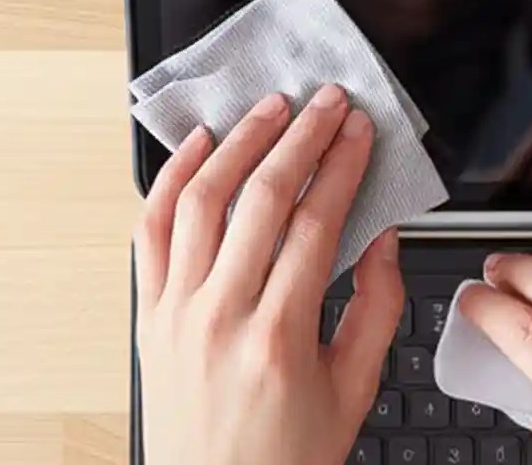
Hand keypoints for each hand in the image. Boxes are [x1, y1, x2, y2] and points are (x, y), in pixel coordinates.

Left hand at [134, 86, 402, 464]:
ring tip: (270, 109)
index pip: (315, 222)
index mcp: (279, 337)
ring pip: (201, 201)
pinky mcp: (149, 314)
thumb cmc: (284, 457)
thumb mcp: (353, 390)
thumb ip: (376, 310)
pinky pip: (151, 231)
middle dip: (300, 137)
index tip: (359, 129)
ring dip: (238, 143)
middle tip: (326, 101)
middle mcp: (219, 316)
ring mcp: (175, 312)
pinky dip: (171, 180)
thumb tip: (381, 240)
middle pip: (261, 198)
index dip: (342, 165)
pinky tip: (197, 147)